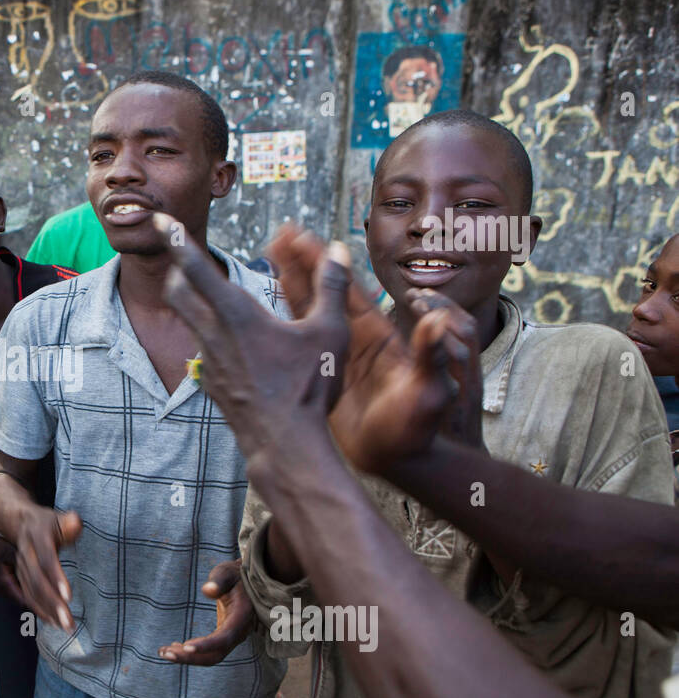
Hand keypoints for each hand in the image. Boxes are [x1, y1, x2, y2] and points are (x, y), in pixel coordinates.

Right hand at [9, 504, 80, 631]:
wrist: (18, 521)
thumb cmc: (45, 521)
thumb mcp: (56, 517)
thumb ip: (68, 522)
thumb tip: (76, 523)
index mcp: (35, 537)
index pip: (46, 560)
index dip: (56, 577)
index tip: (68, 596)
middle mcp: (24, 554)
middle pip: (37, 581)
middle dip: (52, 603)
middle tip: (68, 622)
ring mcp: (19, 567)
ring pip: (31, 592)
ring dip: (47, 611)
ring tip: (65, 626)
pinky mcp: (19, 577)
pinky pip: (28, 596)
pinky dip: (40, 610)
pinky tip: (54, 622)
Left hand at [158, 214, 351, 458]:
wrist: (284, 445)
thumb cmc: (308, 388)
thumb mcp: (330, 332)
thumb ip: (333, 286)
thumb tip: (340, 250)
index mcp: (236, 314)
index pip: (196, 266)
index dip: (175, 239)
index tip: (159, 218)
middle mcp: (212, 335)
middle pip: (177, 292)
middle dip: (177, 270)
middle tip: (184, 256)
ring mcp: (207, 362)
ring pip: (189, 323)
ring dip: (196, 305)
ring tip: (219, 301)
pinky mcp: (210, 385)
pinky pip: (204, 353)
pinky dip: (213, 339)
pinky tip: (236, 348)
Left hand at [159, 560, 254, 665]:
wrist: (245, 582)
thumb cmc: (234, 575)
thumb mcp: (226, 572)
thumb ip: (219, 580)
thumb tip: (208, 590)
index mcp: (242, 616)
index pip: (225, 637)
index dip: (206, 645)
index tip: (186, 647)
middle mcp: (239, 632)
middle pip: (216, 654)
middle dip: (191, 657)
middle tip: (165, 653)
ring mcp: (232, 637)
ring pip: (211, 656)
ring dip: (187, 657)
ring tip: (163, 652)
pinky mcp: (223, 637)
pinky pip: (208, 651)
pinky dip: (191, 652)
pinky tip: (173, 647)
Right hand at [266, 226, 480, 472]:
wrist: (406, 463)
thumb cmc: (423, 429)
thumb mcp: (430, 390)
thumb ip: (432, 355)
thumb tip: (435, 319)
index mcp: (379, 337)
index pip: (347, 291)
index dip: (326, 263)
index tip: (305, 238)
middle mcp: (356, 342)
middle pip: (325, 293)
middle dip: (303, 263)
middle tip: (280, 234)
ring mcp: (338, 359)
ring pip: (309, 313)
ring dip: (290, 285)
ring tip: (268, 258)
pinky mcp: (323, 379)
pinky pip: (299, 343)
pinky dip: (282, 324)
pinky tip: (262, 315)